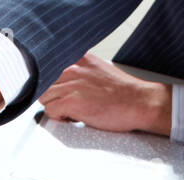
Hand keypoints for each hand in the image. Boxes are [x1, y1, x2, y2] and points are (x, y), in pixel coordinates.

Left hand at [38, 55, 171, 134]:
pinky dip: (59, 117)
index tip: (60, 93)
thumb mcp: (98, 71)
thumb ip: (80, 72)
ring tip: (72, 112)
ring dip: (55, 107)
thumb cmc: (123, 93)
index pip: (50, 68)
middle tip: (68, 105)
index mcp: (79, 58)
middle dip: (53, 96)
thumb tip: (64, 82)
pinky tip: (74, 117)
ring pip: (44, 97)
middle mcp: (73, 68)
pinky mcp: (72, 101)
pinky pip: (50, 111)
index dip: (53, 84)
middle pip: (44, 84)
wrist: (140, 102)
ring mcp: (72, 84)